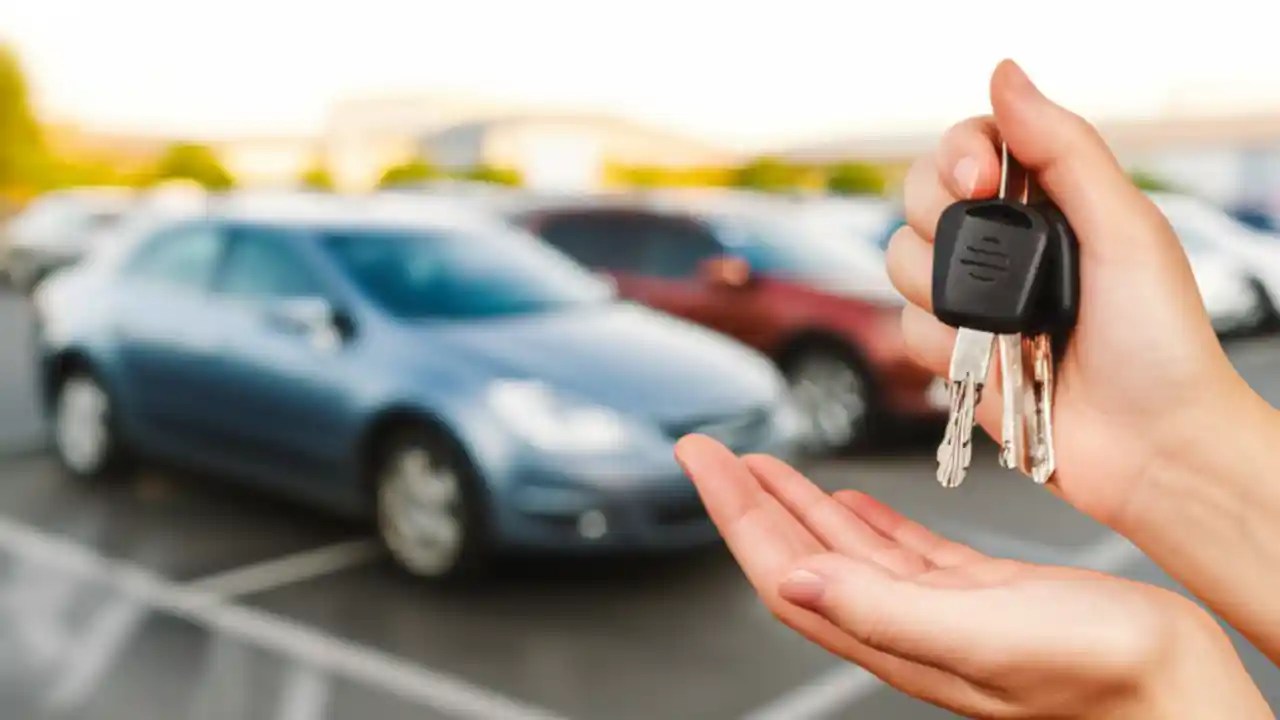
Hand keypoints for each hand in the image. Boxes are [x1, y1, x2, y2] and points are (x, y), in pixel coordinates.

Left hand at [675, 435, 1269, 717]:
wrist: (1176, 686)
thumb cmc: (1097, 671)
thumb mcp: (981, 634)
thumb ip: (882, 611)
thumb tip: (797, 583)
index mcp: (890, 634)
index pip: (785, 569)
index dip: (734, 513)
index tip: (701, 460)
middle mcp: (902, 625)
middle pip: (800, 555)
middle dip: (749, 500)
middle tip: (711, 452)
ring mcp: (937, 612)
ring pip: (843, 549)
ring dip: (798, 504)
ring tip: (762, 466)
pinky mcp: (977, 597)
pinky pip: (900, 553)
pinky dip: (867, 522)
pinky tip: (852, 502)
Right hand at [886, 59, 1269, 526]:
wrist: (1150, 447)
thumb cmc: (1159, 343)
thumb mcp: (1123, 227)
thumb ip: (1062, 147)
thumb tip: (1005, 74)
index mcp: (1049, 200)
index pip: (968, 145)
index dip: (956, 156)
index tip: (977, 182)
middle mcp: (1004, 245)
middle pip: (917, 197)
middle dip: (942, 224)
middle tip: (994, 261)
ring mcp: (976, 299)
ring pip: (899, 261)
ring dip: (943, 291)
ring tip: (1006, 322)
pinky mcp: (954, 353)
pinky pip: (905, 327)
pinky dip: (941, 346)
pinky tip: (988, 361)